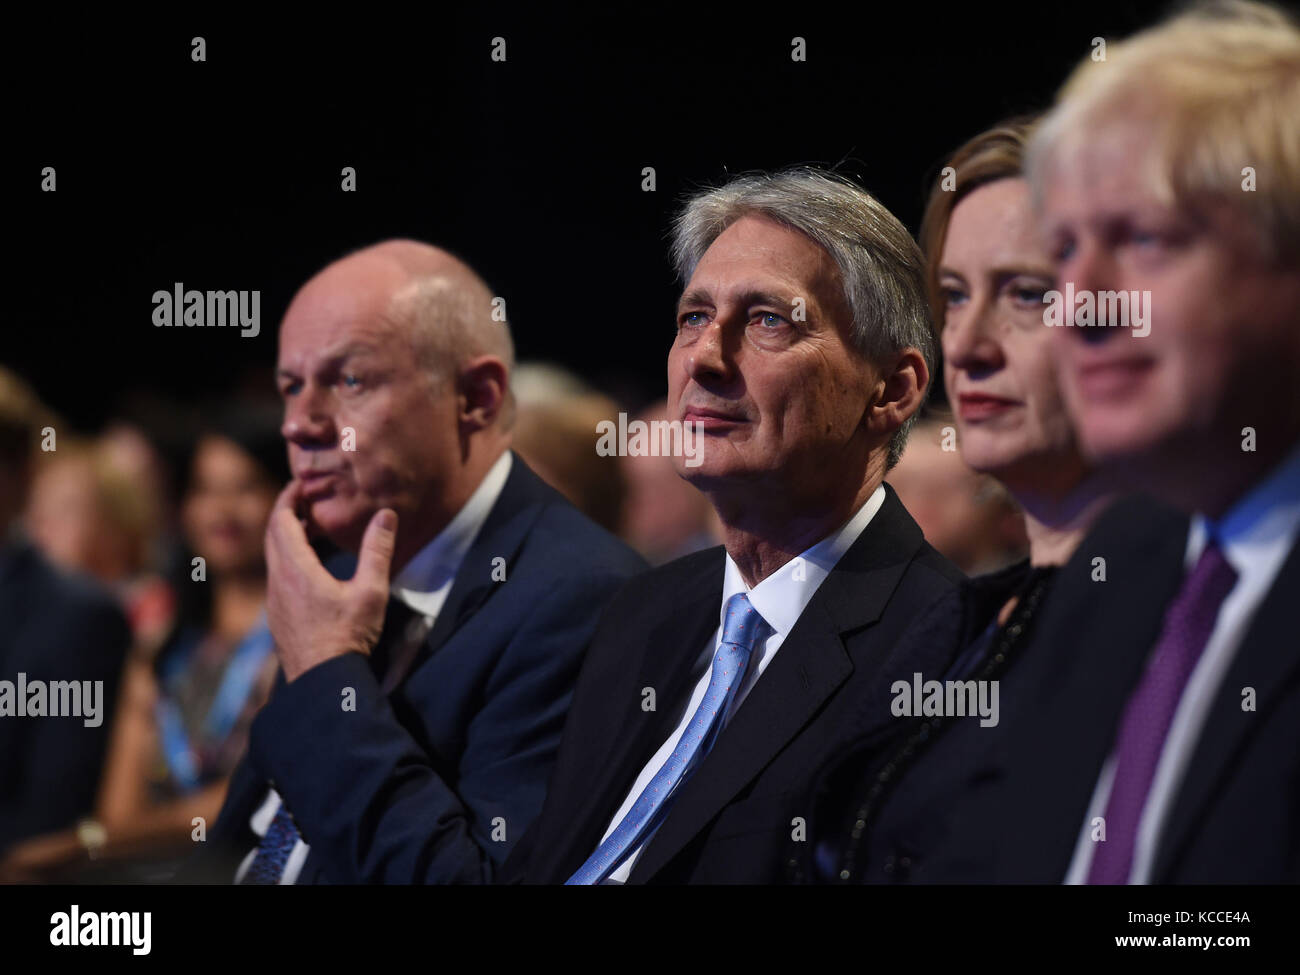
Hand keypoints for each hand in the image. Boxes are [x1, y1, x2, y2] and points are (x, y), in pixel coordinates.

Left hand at [265, 481, 397, 681]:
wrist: (322, 681)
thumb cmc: (347, 636)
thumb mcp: (370, 591)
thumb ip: (376, 550)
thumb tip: (386, 515)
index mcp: (294, 569)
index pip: (280, 520)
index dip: (288, 498)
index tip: (301, 483)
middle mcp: (277, 580)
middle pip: (273, 535)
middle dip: (287, 512)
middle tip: (308, 500)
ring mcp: (274, 600)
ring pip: (274, 557)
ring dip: (288, 537)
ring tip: (313, 529)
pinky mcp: (278, 616)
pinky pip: (278, 575)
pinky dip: (290, 558)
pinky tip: (312, 568)